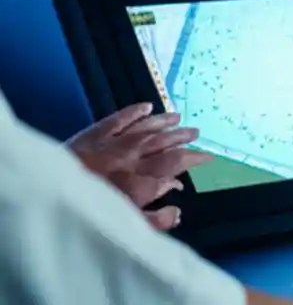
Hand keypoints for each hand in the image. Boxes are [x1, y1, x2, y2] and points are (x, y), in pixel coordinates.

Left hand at [66, 102, 212, 229]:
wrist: (45, 197)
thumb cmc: (88, 214)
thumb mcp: (126, 225)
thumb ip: (155, 220)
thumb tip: (178, 209)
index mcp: (141, 180)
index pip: (176, 163)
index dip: (195, 158)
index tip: (208, 157)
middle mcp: (131, 156)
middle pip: (164, 141)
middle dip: (183, 136)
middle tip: (196, 132)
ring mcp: (112, 142)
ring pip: (146, 127)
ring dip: (164, 121)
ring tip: (178, 118)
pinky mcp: (93, 134)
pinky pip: (119, 118)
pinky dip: (134, 112)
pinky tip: (146, 107)